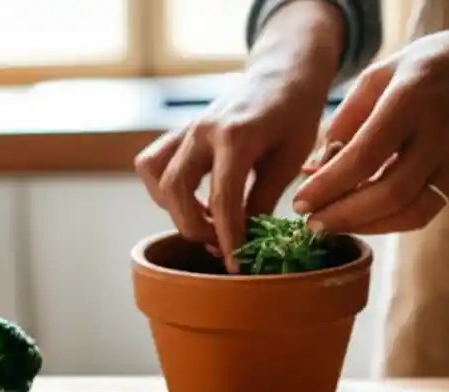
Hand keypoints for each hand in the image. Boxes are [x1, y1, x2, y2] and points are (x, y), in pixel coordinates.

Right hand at [135, 0, 344, 271]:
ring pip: (156, 178)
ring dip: (176, 209)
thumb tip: (244, 238)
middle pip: (176, 191)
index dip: (227, 237)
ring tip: (208, 222)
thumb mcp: (291, 157)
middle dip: (195, 227)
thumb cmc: (295, 112)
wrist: (283, 71)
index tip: (235, 264)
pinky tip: (192, 201)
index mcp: (237, 135)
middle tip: (222, 245)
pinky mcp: (180, 133)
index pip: (222, 198)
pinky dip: (164, 189)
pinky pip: (153, 164)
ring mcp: (186, 130)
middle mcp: (202, 131)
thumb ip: (263, 197)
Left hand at [292, 3, 448, 234]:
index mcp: (410, 98)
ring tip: (331, 226)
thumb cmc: (429, 67)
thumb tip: (314, 170)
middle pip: (387, 192)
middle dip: (342, 215)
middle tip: (310, 223)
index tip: (299, 202)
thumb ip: (345, 120)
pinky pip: (425, 211)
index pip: (363, 156)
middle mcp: (438, 131)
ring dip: (364, 225)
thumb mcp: (381, 76)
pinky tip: (363, 220)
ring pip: (408, 210)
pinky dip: (390, 222)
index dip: (328, 186)